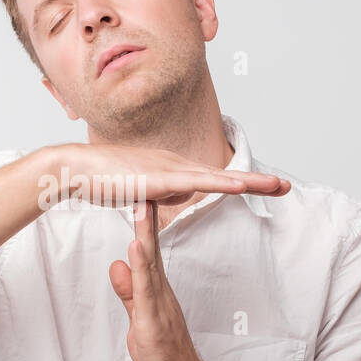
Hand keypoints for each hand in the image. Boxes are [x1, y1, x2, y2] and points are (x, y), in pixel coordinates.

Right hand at [48, 142, 289, 209]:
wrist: (74, 169)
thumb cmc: (102, 180)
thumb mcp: (142, 191)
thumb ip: (164, 193)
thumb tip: (182, 195)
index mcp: (172, 169)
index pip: (215, 179)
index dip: (243, 183)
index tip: (268, 187)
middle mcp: (175, 165)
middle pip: (224, 175)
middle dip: (256, 181)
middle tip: (286, 186)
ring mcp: (167, 169)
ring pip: (216, 177)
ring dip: (247, 181)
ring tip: (275, 185)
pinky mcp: (157, 179)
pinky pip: (195, 183)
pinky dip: (219, 185)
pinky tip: (239, 188)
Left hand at [109, 199, 219, 360]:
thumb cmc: (164, 356)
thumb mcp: (139, 318)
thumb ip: (129, 291)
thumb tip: (118, 264)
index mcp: (156, 289)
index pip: (148, 249)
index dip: (141, 221)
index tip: (137, 192)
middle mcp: (160, 291)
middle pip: (151, 247)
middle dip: (145, 215)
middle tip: (142, 181)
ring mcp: (159, 306)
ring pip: (150, 264)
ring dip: (144, 233)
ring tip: (140, 203)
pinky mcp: (153, 323)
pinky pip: (146, 292)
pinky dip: (140, 270)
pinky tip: (135, 249)